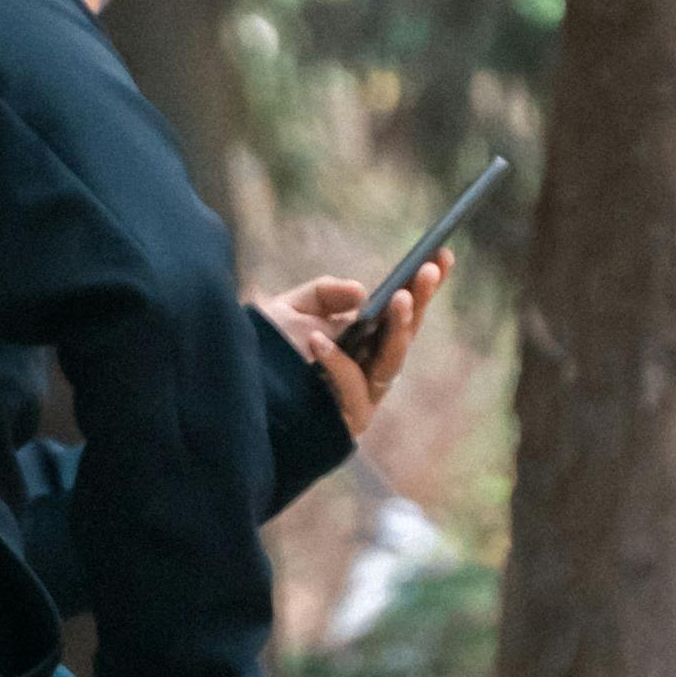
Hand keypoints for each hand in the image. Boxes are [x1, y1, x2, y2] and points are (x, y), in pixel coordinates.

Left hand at [259, 256, 446, 448]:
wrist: (234, 396)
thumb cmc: (264, 354)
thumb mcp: (289, 309)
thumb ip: (323, 293)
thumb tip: (362, 293)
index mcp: (363, 340)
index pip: (402, 312)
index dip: (424, 287)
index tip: (441, 256)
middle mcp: (368, 367)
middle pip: (405, 335)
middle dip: (419, 301)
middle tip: (427, 271)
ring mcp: (360, 396)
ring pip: (391, 364)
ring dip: (398, 329)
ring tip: (399, 297)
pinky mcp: (344, 420)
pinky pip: (352, 390)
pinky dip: (337, 364)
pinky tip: (317, 342)